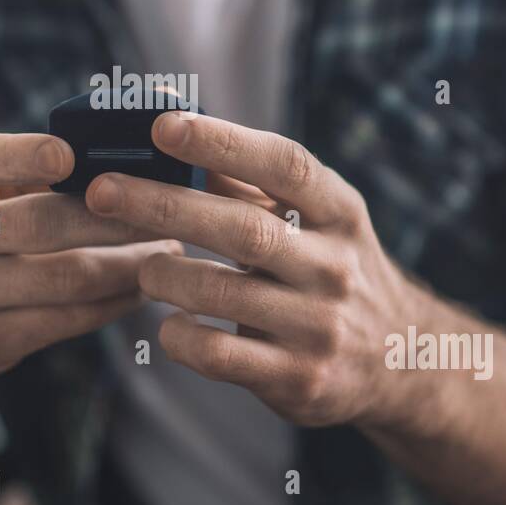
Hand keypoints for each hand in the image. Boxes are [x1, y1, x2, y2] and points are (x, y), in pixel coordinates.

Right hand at [0, 132, 179, 377]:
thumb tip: (119, 154)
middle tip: (170, 207)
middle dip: (115, 216)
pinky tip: (141, 287)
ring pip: (64, 280)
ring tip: (171, 250)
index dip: (25, 157)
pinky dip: (112, 303)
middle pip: (40, 226)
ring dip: (129, 265)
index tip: (72, 154)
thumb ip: (22, 160)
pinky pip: (63, 322)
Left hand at [84, 112, 416, 428]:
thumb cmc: (332, 268)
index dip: (223, 142)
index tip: (163, 124)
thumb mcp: (314, 219)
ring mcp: (319, 326)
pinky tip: (168, 323)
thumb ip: (249, 181)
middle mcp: (335, 266)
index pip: (284, 164)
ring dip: (164, 274)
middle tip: (102, 192)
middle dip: (163, 204)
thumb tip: (171, 126)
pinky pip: (219, 354)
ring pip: (221, 292)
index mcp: (339, 212)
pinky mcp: (299, 379)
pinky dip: (179, 335)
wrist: (403, 360)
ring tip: (142, 267)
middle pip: (242, 228)